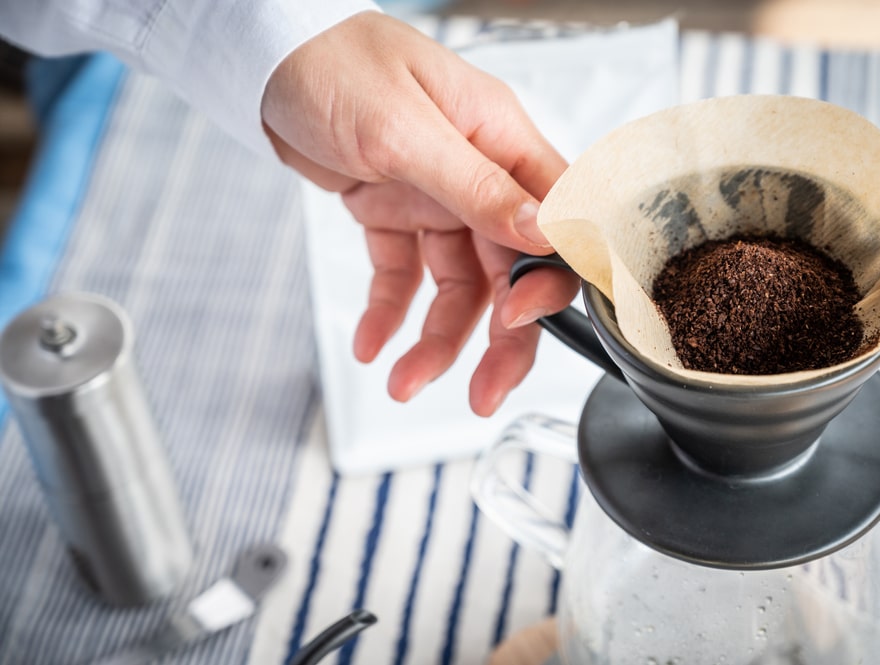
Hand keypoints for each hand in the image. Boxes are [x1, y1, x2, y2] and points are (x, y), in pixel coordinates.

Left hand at [261, 11, 578, 415]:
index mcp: (499, 140)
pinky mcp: (395, 214)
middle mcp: (478, 175)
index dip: (547, 279)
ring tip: (403, 380)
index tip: (519, 320)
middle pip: (509, 271)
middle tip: (481, 393)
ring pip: (456, 286)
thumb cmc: (336, 61)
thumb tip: (543, 231)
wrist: (267, 58)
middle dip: (499, 338)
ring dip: (435, 339)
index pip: (553, 222)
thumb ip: (474, 184)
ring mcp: (437, 198)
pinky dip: (390, 312)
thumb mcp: (402, 126)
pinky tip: (373, 343)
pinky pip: (403, 275)